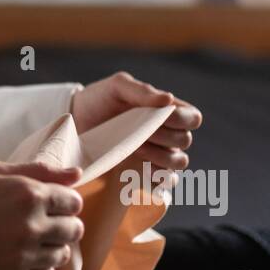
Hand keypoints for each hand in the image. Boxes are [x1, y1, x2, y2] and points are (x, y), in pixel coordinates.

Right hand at [0, 160, 85, 269]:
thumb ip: (40, 171)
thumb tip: (77, 174)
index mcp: (29, 194)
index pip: (73, 202)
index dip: (63, 202)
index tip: (50, 205)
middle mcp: (32, 226)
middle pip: (73, 230)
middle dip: (62, 224)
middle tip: (41, 224)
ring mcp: (24, 256)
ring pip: (62, 254)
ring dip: (52, 247)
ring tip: (29, 242)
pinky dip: (41, 268)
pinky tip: (23, 258)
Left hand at [70, 70, 202, 176]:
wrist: (76, 120)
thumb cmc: (100, 99)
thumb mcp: (117, 87)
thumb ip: (142, 91)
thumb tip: (169, 99)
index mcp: (166, 110)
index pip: (193, 118)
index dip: (184, 119)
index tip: (163, 117)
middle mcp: (166, 133)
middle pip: (185, 141)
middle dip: (165, 137)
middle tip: (140, 133)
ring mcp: (156, 154)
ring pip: (179, 162)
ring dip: (160, 157)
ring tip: (136, 148)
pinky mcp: (143, 171)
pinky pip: (164, 182)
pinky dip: (158, 178)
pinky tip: (141, 169)